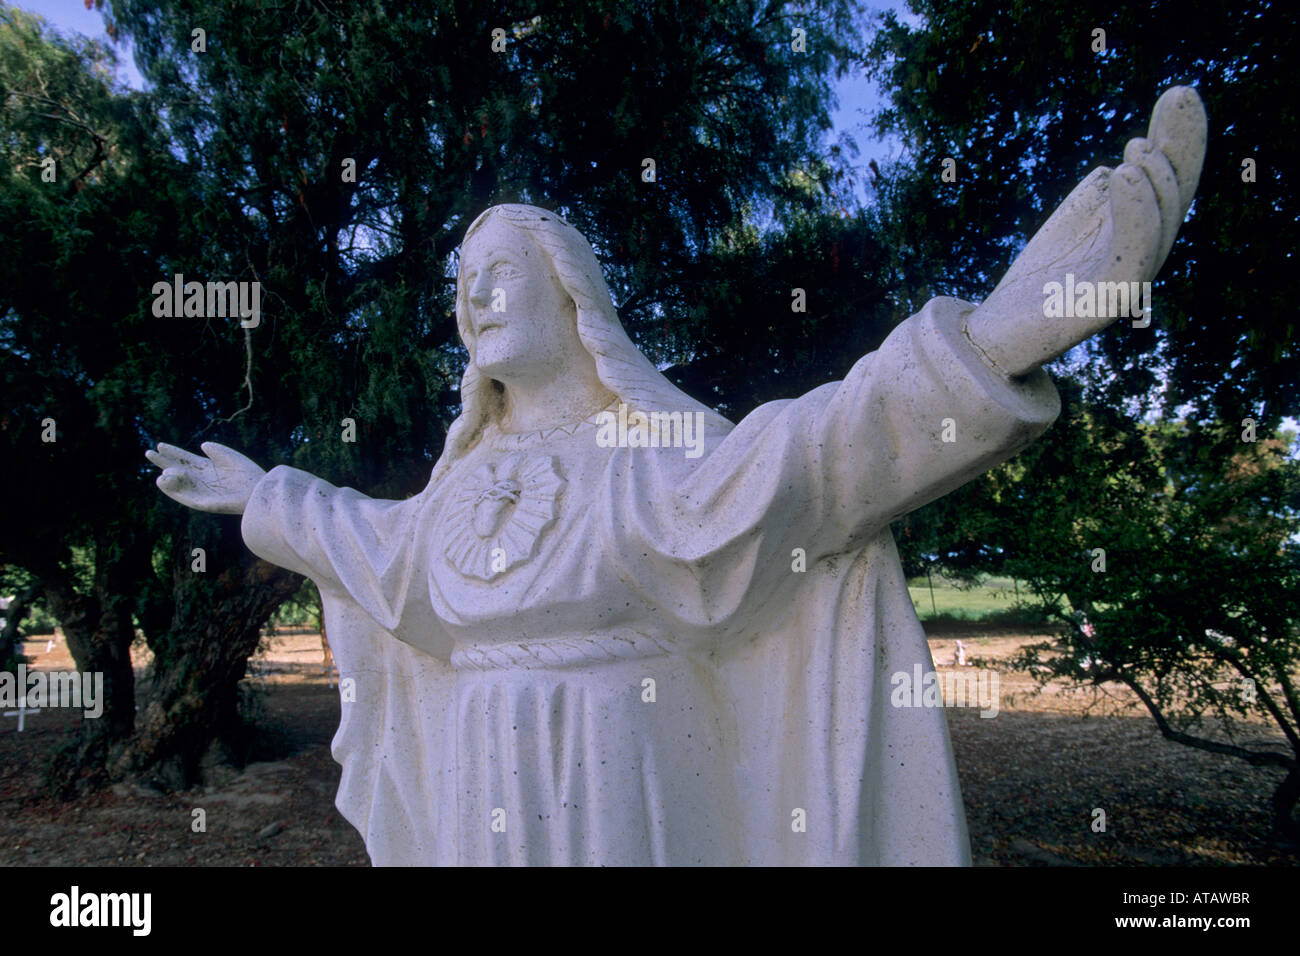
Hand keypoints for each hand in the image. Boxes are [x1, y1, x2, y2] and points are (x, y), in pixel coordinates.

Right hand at [145, 441, 265, 514]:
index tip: (160, 444)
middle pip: (177, 469)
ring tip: (162, 470)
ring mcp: (201, 491)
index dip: (173, 452)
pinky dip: (173, 489)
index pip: (185, 459)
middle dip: (163, 462)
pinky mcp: (202, 503)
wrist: (258, 490)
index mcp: (207, 468)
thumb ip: (215, 450)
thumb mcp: (229, 457)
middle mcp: (201, 479)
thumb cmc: (248, 473)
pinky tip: (165, 479)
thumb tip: (202, 445)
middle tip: (149, 452)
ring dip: (167, 477)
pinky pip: (184, 497)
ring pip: (178, 484)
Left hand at [966, 86, 1206, 377]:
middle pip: (1173, 198)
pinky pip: (1130, 255)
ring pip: (1159, 228)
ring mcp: (1125, 280)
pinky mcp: (1104, 303)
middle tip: (1179, 96)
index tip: (1178, 94)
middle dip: (1181, 148)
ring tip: (1137, 147)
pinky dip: (1134, 214)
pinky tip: (1124, 175)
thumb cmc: (1037, 279)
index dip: (1178, 140)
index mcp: (1135, 234)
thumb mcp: (1070, 225)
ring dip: (1156, 183)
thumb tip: (1122, 168)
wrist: (997, 333)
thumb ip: (1098, 197)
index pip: (1166, 182)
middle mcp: (1139, 255)